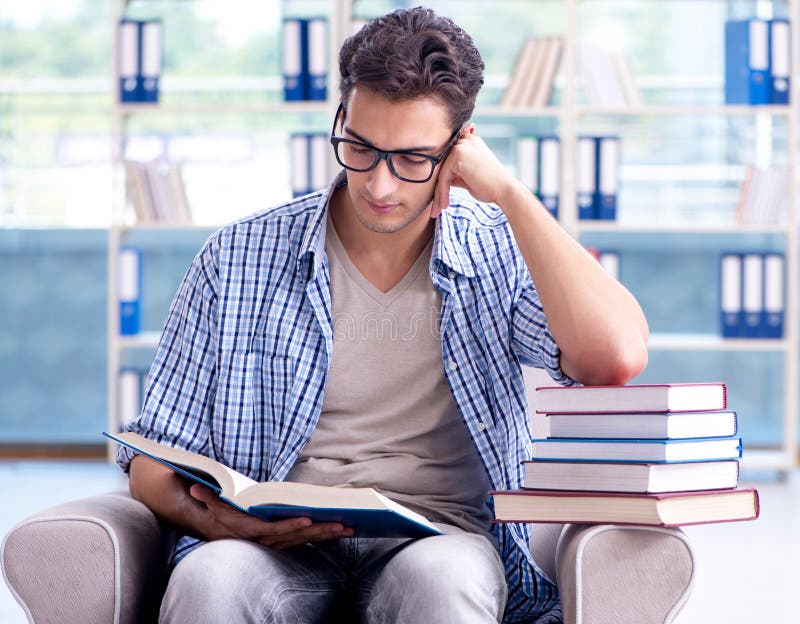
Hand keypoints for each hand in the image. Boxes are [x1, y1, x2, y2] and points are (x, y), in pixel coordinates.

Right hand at [189, 484, 354, 549]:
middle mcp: (264, 539)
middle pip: (296, 536)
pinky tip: (341, 530)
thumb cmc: (218, 508)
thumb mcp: (210, 501)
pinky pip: (304, 539)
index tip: (308, 518)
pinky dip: (322, 535)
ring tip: (349, 527)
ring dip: (326, 535)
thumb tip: (195, 487)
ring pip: (304, 539)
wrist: (215, 528)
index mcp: (249, 529)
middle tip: (343, 524)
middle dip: (320, 531)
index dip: (290, 525)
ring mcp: (275, 542)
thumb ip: (206, 494)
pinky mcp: (283, 540)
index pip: (273, 529)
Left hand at [429, 125, 516, 217]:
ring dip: (438, 194)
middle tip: (435, 208)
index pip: (449, 161)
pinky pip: (443, 177)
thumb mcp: (469, 179)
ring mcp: (462, 146)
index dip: (441, 180)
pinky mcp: (458, 155)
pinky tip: (444, 205)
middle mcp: (466, 141)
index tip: (438, 199)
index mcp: (470, 143)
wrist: (504, 190)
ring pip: (441, 173)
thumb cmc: (490, 187)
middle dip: (437, 188)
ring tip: (437, 210)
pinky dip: (442, 193)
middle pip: (443, 166)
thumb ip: (456, 175)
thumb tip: (443, 180)